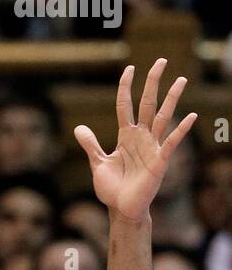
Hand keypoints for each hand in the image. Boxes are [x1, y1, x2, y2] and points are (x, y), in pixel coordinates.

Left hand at [75, 59, 196, 223]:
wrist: (122, 209)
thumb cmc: (112, 188)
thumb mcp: (97, 163)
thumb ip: (91, 144)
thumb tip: (78, 127)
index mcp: (125, 136)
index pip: (125, 105)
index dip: (126, 87)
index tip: (129, 68)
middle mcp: (140, 137)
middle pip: (147, 104)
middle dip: (153, 82)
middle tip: (161, 61)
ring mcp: (151, 147)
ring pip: (162, 117)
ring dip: (172, 99)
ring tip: (181, 79)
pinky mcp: (159, 161)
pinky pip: (171, 142)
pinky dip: (181, 130)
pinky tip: (191, 116)